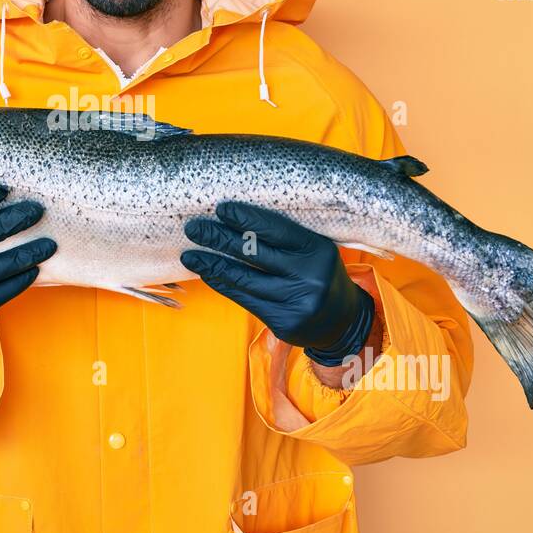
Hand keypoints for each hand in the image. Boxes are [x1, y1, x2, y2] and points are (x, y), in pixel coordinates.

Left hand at [180, 200, 374, 366]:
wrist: (342, 321)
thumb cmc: (319, 274)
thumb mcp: (314, 250)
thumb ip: (285, 238)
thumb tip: (235, 218)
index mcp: (318, 250)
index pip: (276, 230)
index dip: (246, 218)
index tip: (221, 209)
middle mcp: (309, 277)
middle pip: (254, 253)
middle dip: (219, 239)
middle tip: (194, 229)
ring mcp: (297, 302)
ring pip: (245, 279)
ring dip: (212, 265)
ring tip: (190, 255)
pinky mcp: (284, 322)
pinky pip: (245, 300)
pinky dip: (223, 285)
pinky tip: (208, 274)